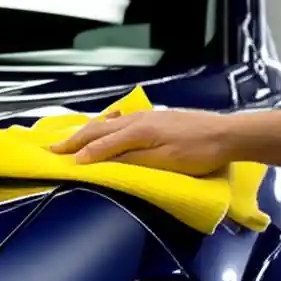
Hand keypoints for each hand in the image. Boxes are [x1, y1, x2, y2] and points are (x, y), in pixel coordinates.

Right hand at [49, 109, 233, 175]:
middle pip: (99, 130)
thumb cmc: (197, 152)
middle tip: (54, 150)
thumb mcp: (163, 163)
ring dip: (87, 132)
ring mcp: (147, 116)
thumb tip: (101, 161)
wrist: (227, 134)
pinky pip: (121, 119)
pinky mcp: (157, 117)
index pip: (101, 145)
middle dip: (75, 141)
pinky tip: (108, 123)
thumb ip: (130, 161)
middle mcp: (137, 120)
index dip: (81, 156)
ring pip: (108, 123)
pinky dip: (106, 124)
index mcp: (136, 131)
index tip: (62, 165)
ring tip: (72, 139)